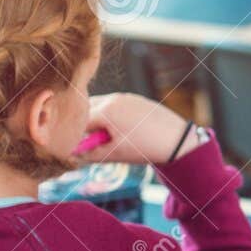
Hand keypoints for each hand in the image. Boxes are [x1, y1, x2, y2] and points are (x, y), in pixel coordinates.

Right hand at [78, 94, 200, 166]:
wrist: (177, 139)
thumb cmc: (145, 147)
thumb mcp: (114, 153)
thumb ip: (90, 153)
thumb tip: (73, 153)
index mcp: (106, 111)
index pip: (79, 121)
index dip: (74, 135)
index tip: (74, 146)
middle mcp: (114, 98)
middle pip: (87, 109)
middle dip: (84, 124)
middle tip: (90, 140)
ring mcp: (126, 97)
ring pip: (101, 105)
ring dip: (97, 119)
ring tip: (108, 136)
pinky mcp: (136, 99)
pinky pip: (115, 104)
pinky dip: (111, 115)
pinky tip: (121, 129)